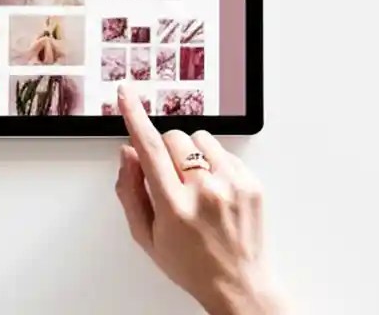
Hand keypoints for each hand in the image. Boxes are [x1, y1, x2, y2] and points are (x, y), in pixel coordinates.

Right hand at [115, 85, 285, 314]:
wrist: (239, 284)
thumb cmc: (190, 264)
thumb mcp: (145, 236)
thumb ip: (130, 191)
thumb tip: (128, 153)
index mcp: (175, 206)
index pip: (150, 149)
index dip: (135, 117)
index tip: (127, 96)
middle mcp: (205, 192)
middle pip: (174, 138)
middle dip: (165, 150)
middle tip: (169, 178)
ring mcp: (233, 185)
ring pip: (200, 139)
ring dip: (190, 154)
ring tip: (194, 184)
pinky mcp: (251, 182)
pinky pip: (223, 151)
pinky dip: (213, 163)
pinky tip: (213, 189)